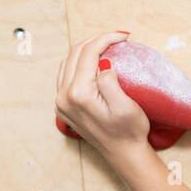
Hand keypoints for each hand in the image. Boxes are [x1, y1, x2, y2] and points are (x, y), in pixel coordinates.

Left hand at [55, 31, 150, 159]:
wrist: (124, 154)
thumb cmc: (129, 132)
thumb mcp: (125, 106)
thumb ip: (109, 81)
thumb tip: (102, 62)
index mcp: (78, 94)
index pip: (88, 54)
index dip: (106, 39)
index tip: (124, 36)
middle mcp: (63, 97)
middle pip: (74, 54)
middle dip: (96, 41)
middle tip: (117, 38)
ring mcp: (61, 102)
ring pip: (68, 62)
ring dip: (86, 50)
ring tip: (107, 46)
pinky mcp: (64, 106)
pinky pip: (66, 75)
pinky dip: (79, 63)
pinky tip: (94, 62)